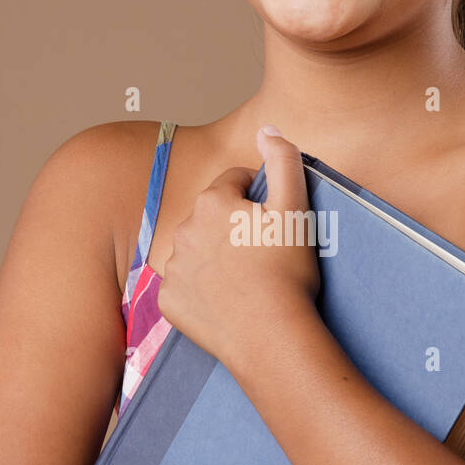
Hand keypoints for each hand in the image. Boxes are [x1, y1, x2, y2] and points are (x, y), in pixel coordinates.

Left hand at [156, 126, 320, 371]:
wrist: (270, 336)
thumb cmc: (287, 273)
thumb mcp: (296, 209)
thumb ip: (283, 160)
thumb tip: (267, 129)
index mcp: (212, 202)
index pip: (234, 183)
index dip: (258, 199)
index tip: (273, 222)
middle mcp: (183, 230)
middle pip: (212, 218)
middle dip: (233, 229)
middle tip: (263, 255)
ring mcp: (173, 268)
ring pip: (196, 252)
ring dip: (216, 259)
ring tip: (246, 281)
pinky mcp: (169, 301)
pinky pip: (185, 287)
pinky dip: (202, 291)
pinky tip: (227, 302)